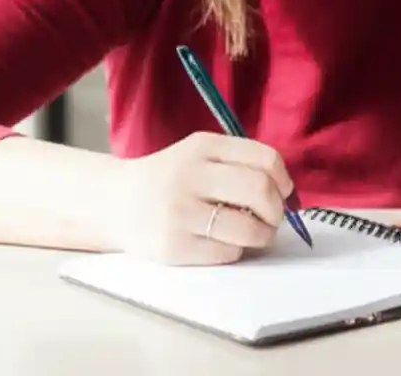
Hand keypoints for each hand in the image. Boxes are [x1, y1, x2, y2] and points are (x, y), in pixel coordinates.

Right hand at [111, 132, 294, 264]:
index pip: (265, 160)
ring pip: (248, 229)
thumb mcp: (199, 155)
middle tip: (272, 218)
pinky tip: (222, 242)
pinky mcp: (173, 246)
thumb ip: (239, 164)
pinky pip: (227, 253)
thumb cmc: (169, 179)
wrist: (113, 203)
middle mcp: (190, 176)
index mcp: (202, 148)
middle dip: (277, 210)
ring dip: (262, 235)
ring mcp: (179, 213)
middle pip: (260, 192)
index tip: (283, 192)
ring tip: (253, 233)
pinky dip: (235, 250)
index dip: (284, 180)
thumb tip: (287, 194)